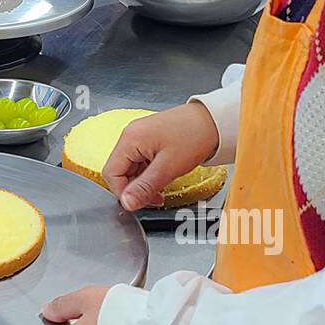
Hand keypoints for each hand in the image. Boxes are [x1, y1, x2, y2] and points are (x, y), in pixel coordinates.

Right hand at [101, 103, 219, 211]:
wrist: (214, 121)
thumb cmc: (194, 136)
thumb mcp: (168, 168)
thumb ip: (144, 187)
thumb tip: (127, 203)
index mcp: (130, 139)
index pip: (111, 173)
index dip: (123, 192)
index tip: (139, 202)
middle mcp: (130, 135)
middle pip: (119, 170)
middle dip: (134, 188)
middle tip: (154, 197)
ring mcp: (139, 136)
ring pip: (130, 168)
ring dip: (143, 182)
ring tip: (162, 188)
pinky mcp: (149, 139)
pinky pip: (140, 161)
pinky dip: (149, 173)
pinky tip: (163, 177)